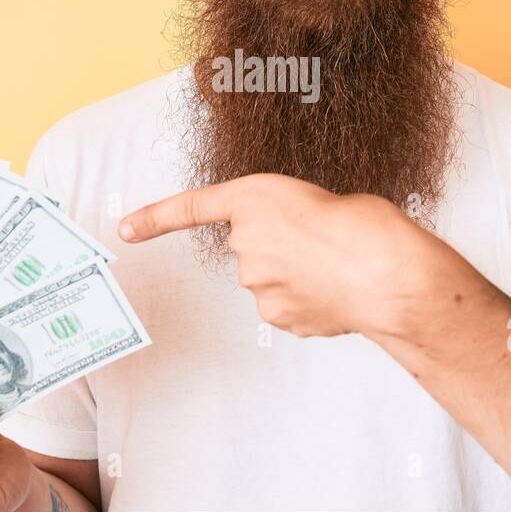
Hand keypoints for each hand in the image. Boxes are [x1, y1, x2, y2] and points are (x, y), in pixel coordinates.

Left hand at [118, 173, 439, 337]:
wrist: (385, 271)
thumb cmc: (365, 225)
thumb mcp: (318, 199)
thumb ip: (286, 222)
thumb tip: (288, 260)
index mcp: (253, 196)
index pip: (191, 207)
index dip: (155, 218)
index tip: (125, 229)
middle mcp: (244, 240)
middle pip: (250, 247)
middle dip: (277, 246)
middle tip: (319, 240)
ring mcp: (256, 283)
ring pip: (268, 279)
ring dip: (294, 273)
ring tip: (333, 265)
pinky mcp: (275, 315)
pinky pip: (284, 305)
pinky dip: (305, 300)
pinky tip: (332, 291)